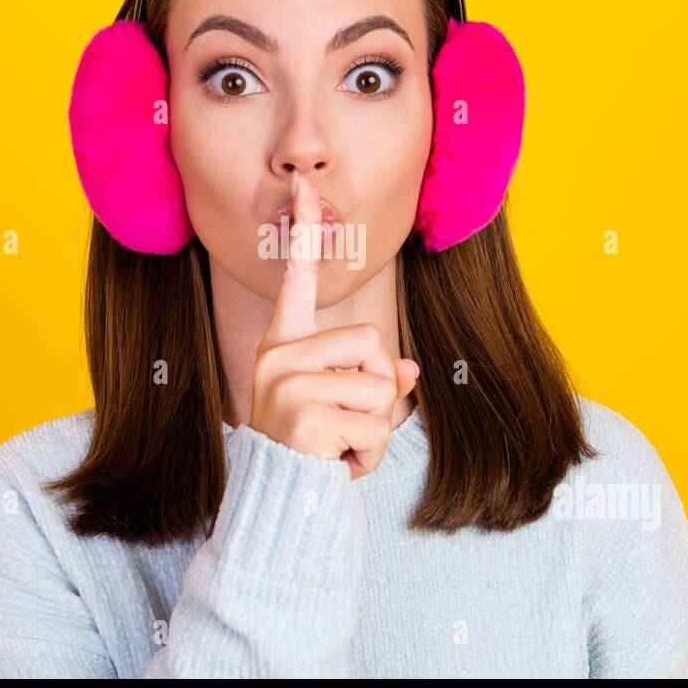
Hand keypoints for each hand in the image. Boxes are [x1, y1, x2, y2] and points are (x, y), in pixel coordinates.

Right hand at [249, 169, 419, 478]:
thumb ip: (374, 380)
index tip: (305, 184)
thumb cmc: (313, 451)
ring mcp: (287, 385)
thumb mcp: (345, 406)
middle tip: (349, 421)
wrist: (280, 504)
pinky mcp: (303, 416)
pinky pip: (374, 425)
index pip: (295, 279)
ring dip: (377, 427)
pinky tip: (338, 462)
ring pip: (380, 386)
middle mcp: (279, 356)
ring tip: (341, 445)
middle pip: (372, 342)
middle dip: (381, 388)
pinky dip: (371, 453)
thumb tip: (408, 369)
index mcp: (285, 344)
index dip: (304, 231)